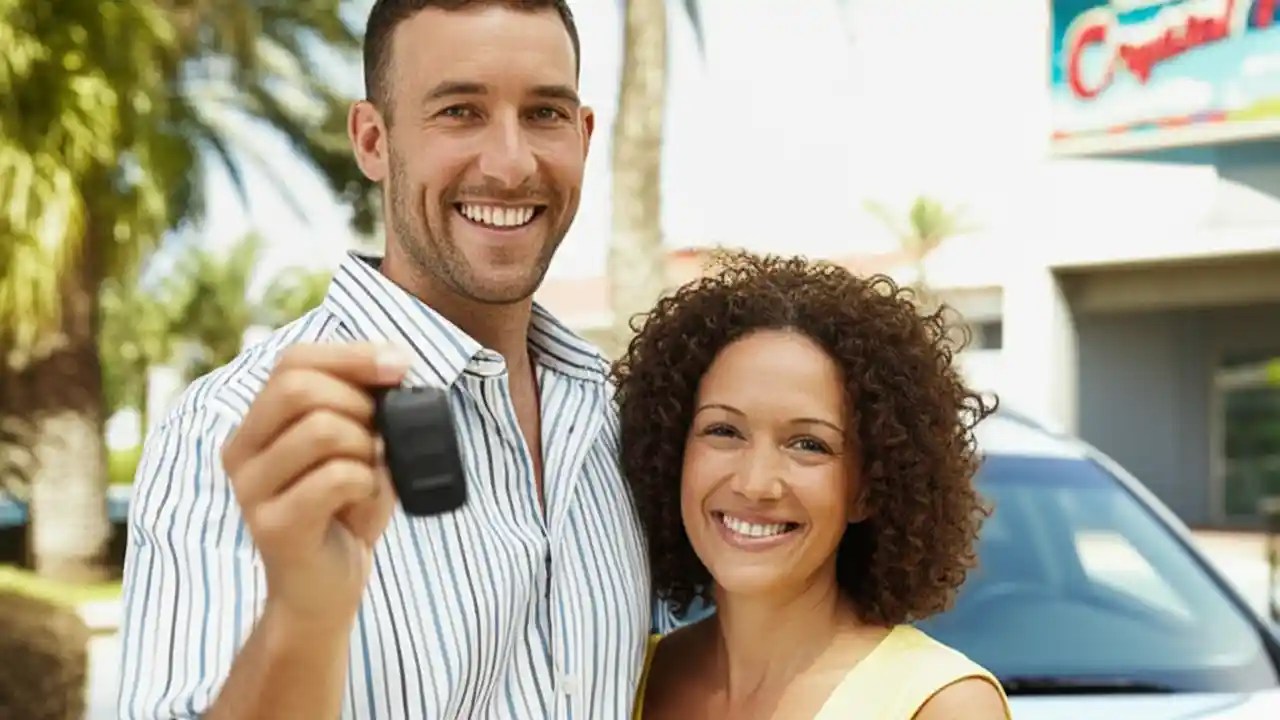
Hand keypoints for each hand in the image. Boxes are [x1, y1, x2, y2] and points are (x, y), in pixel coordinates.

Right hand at [221, 343, 410, 629]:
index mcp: (258, 424)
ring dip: (366, 446)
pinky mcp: (273, 525)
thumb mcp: (358, 448)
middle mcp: (241, 452)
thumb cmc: (346, 513)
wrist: (325, 593)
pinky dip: (367, 482)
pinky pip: (335, 478)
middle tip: (379, 437)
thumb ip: (366, 405)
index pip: (293, 361)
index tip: (401, 365)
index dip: (351, 355)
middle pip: (298, 388)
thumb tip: (396, 362)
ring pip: (320, 429)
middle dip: (359, 403)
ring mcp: (251, 490)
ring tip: (369, 473)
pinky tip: (363, 501)